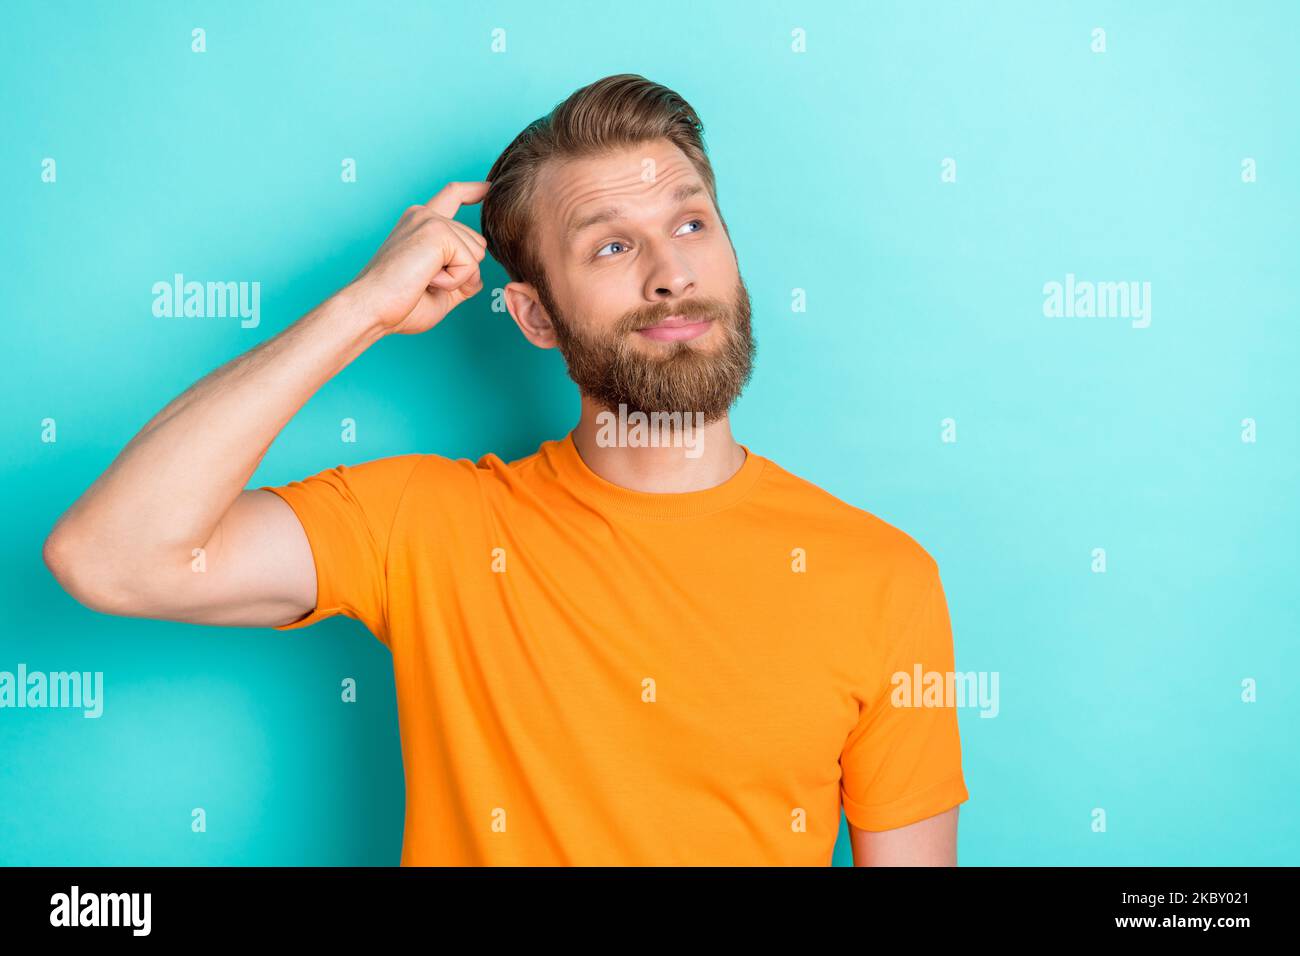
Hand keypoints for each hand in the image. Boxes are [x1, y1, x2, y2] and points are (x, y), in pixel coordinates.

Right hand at [347, 181, 490, 334]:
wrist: (371, 308)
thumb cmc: (397, 305)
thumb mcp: (441, 290)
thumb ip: (462, 276)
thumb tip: (477, 273)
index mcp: (420, 223)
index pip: (452, 196)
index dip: (473, 191)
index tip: (488, 187)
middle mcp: (424, 215)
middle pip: (478, 244)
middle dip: (464, 273)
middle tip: (425, 283)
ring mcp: (430, 220)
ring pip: (477, 254)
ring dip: (457, 279)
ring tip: (422, 280)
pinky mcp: (437, 231)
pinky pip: (470, 264)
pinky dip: (454, 282)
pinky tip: (426, 280)